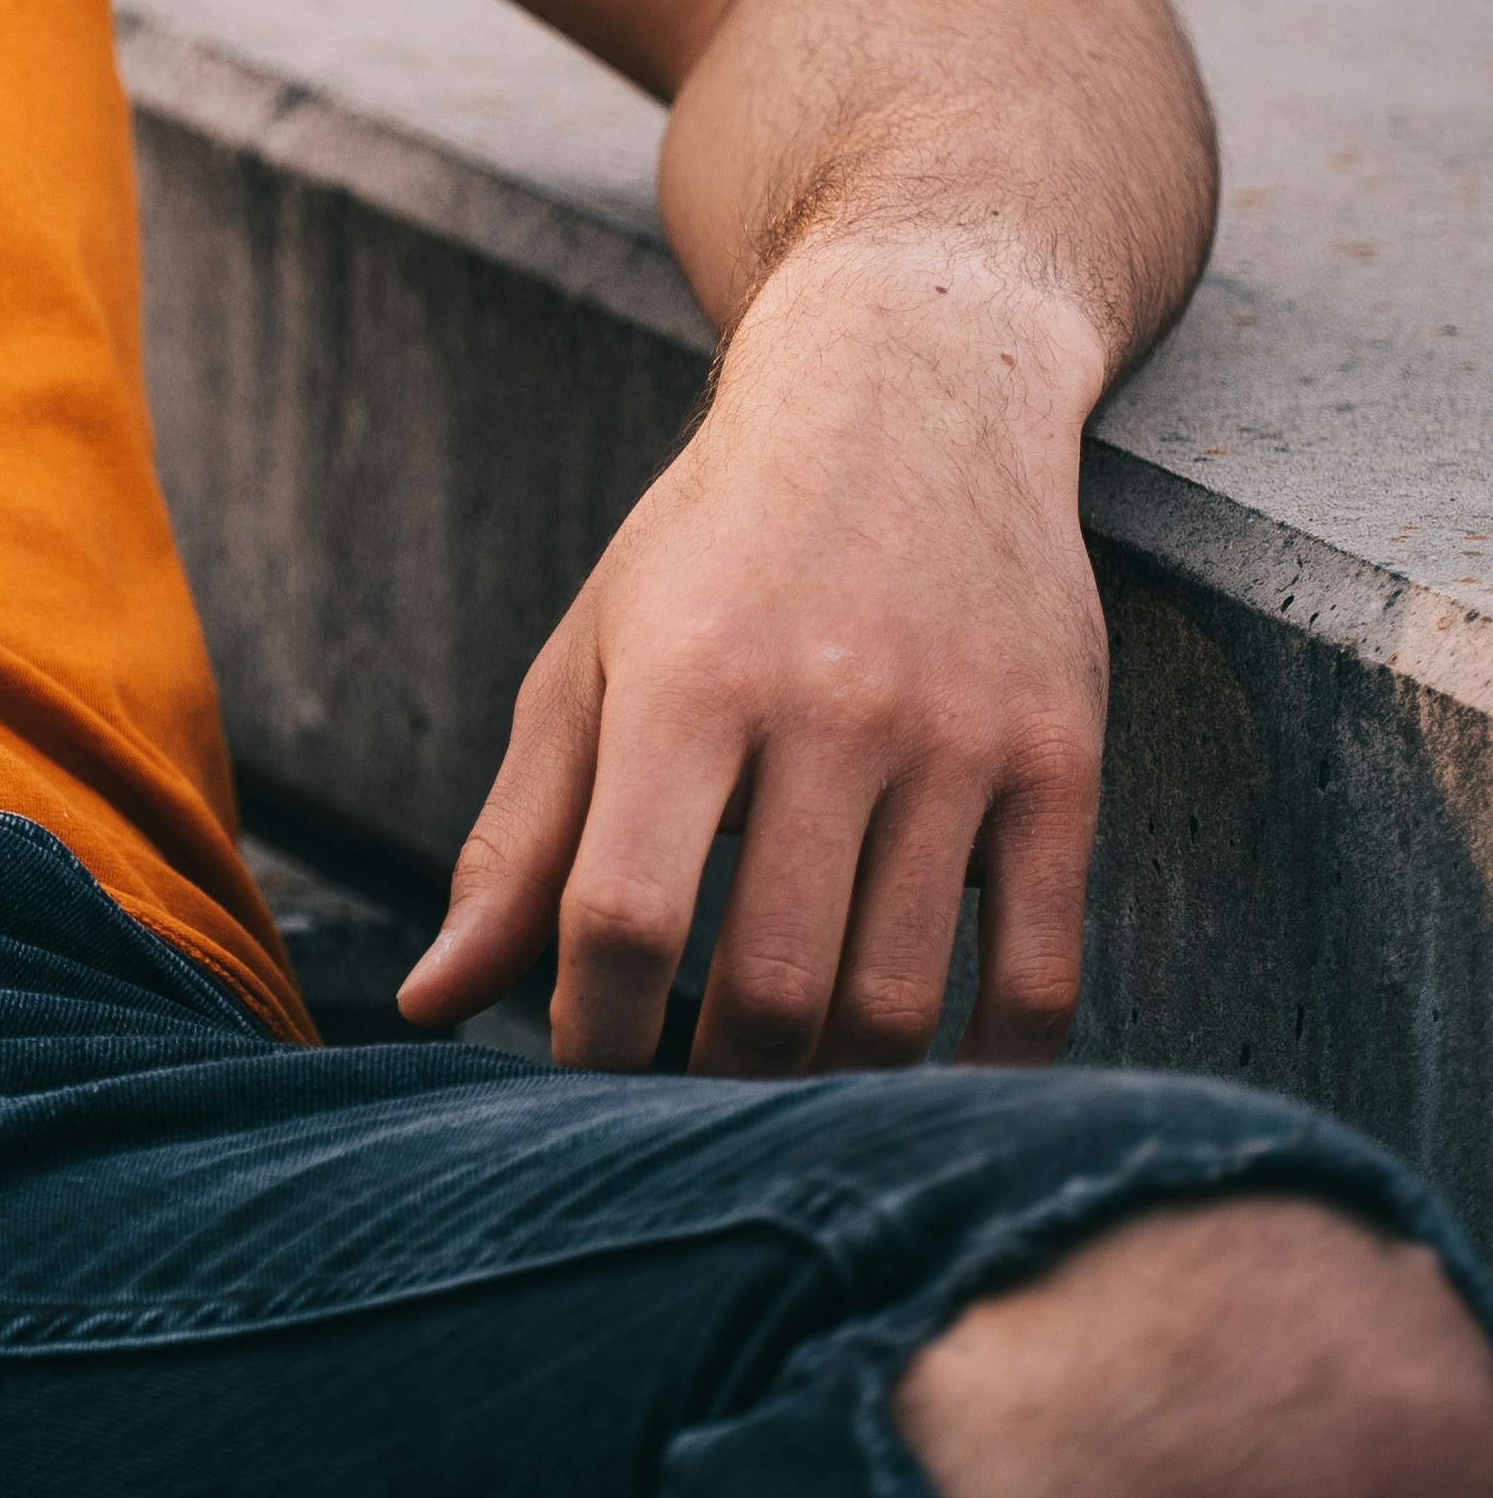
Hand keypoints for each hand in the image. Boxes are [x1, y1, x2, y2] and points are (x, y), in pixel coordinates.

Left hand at [394, 250, 1111, 1073]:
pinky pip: (1039, 975)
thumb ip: (520, 836)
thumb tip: (432, 1003)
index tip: (583, 1084)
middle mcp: (828, 707)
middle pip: (770, 985)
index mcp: (687, 678)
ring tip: (783, 1091)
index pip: (623, 916)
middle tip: (689, 1108)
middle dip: (714, 1084)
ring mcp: (958, 738)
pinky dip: (984, 1068)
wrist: (912, 390)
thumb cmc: (715, 544)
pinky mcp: (1064, 763)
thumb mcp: (591, 656)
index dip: (592, 1035)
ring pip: (898, 999)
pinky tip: (922, 1079)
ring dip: (832, 1086)